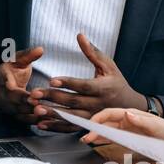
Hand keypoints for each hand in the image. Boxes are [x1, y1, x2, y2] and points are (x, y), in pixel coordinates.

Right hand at [0, 46, 46, 122]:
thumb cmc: (10, 71)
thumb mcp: (17, 60)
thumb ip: (28, 55)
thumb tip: (40, 49)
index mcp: (3, 77)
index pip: (4, 80)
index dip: (7, 84)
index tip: (12, 86)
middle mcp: (4, 93)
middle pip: (13, 98)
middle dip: (23, 101)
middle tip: (35, 101)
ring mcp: (9, 105)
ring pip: (19, 111)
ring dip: (31, 112)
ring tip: (44, 112)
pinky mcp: (15, 114)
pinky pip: (25, 119)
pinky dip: (34, 120)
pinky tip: (46, 120)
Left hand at [29, 33, 145, 121]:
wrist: (129, 105)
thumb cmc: (116, 82)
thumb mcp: (108, 65)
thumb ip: (93, 52)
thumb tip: (80, 35)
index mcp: (103, 88)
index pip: (84, 86)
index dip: (68, 84)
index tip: (52, 80)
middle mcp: (98, 104)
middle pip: (73, 101)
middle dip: (53, 98)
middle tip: (34, 94)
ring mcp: (92, 117)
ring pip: (71, 117)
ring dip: (52, 114)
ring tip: (36, 109)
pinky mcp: (87, 125)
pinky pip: (70, 128)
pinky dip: (55, 127)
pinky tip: (41, 124)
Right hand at [78, 107, 163, 143]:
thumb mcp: (155, 125)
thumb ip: (141, 120)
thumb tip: (127, 114)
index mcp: (130, 114)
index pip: (109, 113)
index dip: (98, 118)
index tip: (90, 125)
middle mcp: (125, 120)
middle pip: (105, 123)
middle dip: (93, 129)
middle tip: (85, 137)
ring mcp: (125, 129)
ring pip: (106, 130)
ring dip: (96, 134)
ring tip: (85, 139)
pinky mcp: (127, 137)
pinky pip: (112, 138)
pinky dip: (102, 139)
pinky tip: (95, 142)